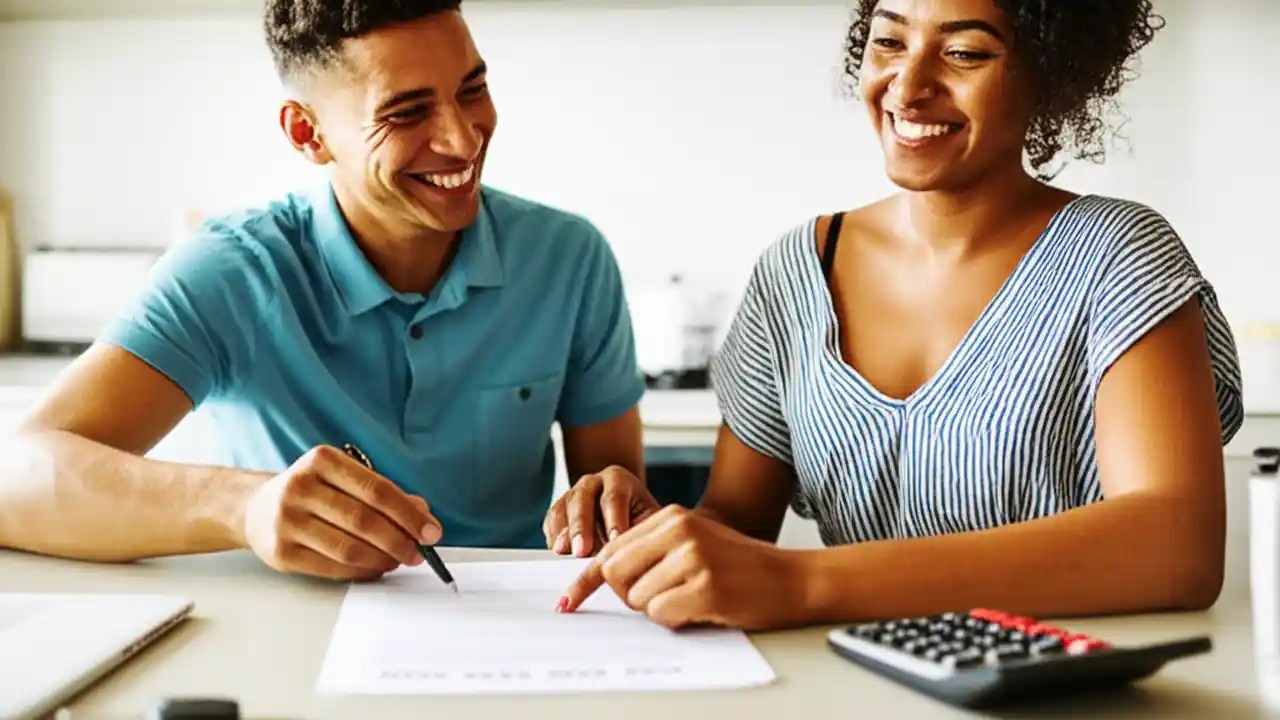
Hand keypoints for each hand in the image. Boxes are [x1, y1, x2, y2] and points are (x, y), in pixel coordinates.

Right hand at [240, 445, 442, 580]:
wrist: (255, 509)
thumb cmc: (312, 492)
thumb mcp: (344, 479)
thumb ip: (384, 492)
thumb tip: (423, 513)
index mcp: (321, 460)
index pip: (377, 489)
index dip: (409, 514)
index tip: (431, 531)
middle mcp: (300, 487)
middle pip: (364, 520)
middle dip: (400, 540)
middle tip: (418, 553)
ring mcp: (287, 520)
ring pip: (349, 548)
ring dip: (383, 559)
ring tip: (398, 561)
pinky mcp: (281, 552)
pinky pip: (332, 567)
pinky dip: (362, 571)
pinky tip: (376, 568)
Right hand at [543, 465, 660, 556]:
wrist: (624, 513)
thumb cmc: (640, 519)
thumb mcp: (648, 521)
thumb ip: (641, 531)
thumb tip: (635, 551)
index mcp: (618, 479)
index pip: (614, 496)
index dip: (614, 518)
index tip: (614, 540)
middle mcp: (592, 482)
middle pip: (582, 499)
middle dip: (581, 527)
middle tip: (582, 551)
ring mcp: (572, 494)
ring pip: (563, 509)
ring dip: (563, 533)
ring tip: (564, 552)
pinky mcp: (559, 510)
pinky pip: (552, 520)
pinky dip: (553, 536)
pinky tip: (559, 550)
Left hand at [557, 505, 810, 629]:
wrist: (791, 578)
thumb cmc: (739, 565)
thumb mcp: (693, 541)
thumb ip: (651, 551)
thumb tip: (604, 573)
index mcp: (671, 516)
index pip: (610, 550)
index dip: (585, 580)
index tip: (566, 601)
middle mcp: (679, 531)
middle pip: (614, 574)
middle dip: (628, 596)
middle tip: (658, 599)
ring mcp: (693, 558)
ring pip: (638, 599)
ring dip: (658, 610)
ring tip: (690, 600)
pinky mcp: (706, 588)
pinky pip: (662, 615)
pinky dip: (675, 621)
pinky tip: (701, 609)